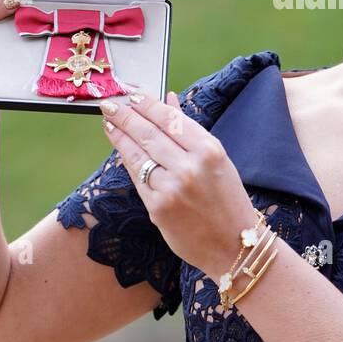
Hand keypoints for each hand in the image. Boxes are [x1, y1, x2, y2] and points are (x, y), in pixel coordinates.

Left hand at [99, 90, 259, 278]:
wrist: (233, 245)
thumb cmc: (228, 200)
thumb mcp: (217, 160)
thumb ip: (189, 130)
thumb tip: (168, 100)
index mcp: (209, 150)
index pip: (170, 119)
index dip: (147, 105)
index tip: (132, 96)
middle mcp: (189, 167)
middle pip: (148, 133)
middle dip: (124, 116)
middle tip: (109, 104)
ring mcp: (171, 189)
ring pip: (137, 155)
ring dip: (119, 136)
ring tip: (108, 123)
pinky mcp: (157, 208)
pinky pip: (137, 178)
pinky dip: (127, 161)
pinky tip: (120, 150)